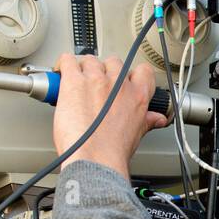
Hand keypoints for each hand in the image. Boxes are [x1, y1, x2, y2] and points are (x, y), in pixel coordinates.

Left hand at [51, 53, 169, 174]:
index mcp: (137, 96)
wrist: (95, 158)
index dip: (132, 73)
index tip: (123, 80)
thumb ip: (147, 121)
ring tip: (77, 82)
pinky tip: (60, 74)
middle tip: (97, 86)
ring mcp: (96, 80)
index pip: (142, 71)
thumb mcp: (137, 134)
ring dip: (83, 69)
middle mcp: (118, 84)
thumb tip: (157, 119)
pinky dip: (63, 65)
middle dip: (105, 72)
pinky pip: (67, 61)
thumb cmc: (113, 151)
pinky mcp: (74, 82)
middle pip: (114, 62)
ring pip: (90, 60)